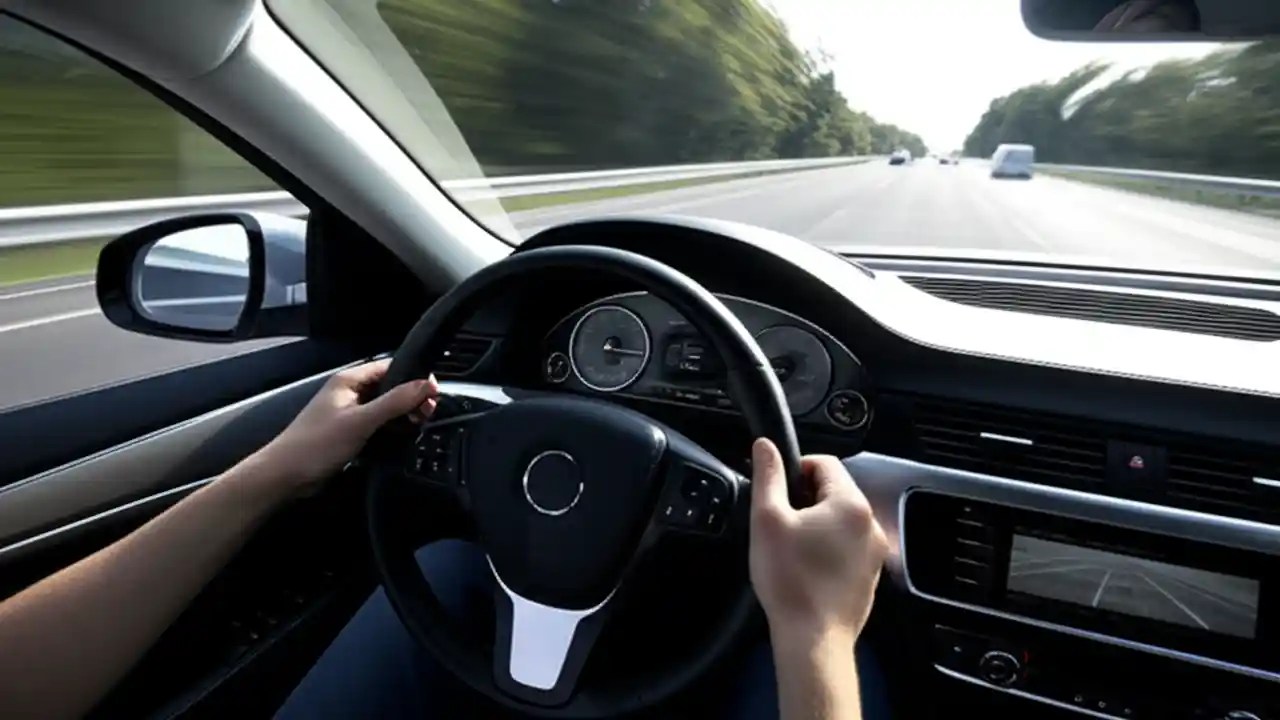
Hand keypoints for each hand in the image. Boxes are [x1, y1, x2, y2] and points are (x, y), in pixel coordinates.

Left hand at [249, 359, 438, 496]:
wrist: (286, 476)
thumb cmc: (317, 444)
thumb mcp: (360, 421)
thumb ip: (395, 402)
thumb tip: (428, 384)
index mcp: (349, 380)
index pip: (390, 367)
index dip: (414, 377)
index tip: (433, 393)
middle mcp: (350, 393)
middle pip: (391, 388)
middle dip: (411, 398)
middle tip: (427, 413)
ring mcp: (350, 414)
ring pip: (386, 408)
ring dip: (402, 415)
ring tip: (417, 425)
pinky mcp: (350, 433)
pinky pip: (378, 425)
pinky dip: (392, 429)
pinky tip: (401, 438)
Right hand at [748, 438, 888, 645]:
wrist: (812, 639)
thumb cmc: (790, 581)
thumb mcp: (767, 520)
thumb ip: (768, 476)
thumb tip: (766, 446)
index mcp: (850, 504)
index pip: (824, 462)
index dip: (795, 470)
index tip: (776, 492)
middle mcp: (871, 523)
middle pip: (835, 490)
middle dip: (806, 498)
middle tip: (781, 522)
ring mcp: (875, 551)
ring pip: (842, 519)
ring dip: (817, 523)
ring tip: (792, 547)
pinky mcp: (871, 574)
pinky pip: (849, 545)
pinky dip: (829, 547)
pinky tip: (808, 567)